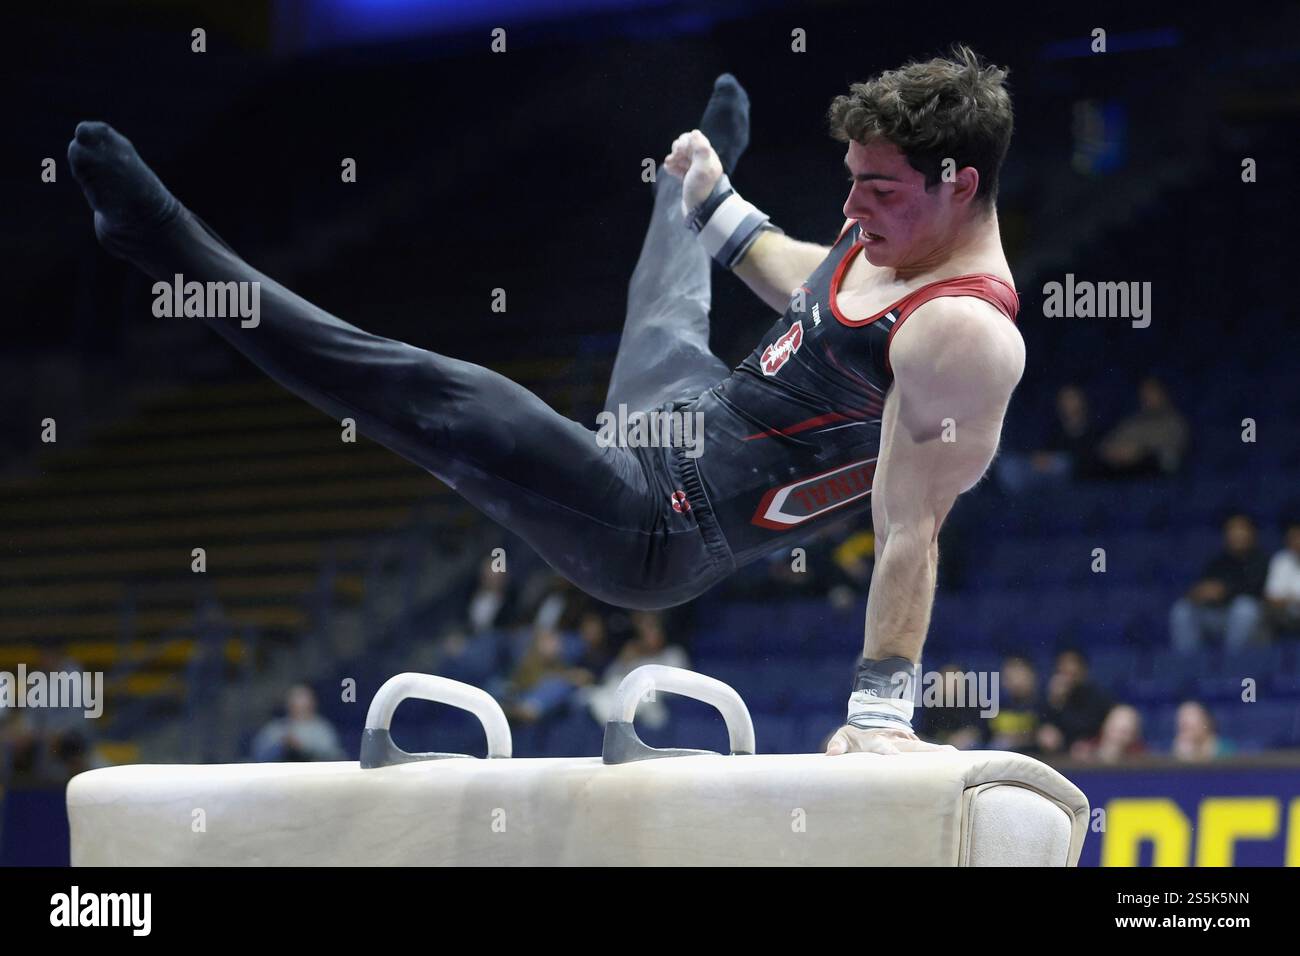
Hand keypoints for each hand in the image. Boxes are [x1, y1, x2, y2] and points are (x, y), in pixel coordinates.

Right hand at [664, 129, 724, 214]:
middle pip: (687, 146)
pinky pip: (678, 167)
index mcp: (708, 157)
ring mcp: (694, 170)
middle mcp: (702, 161)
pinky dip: (672, 166)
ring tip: (669, 164)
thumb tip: (695, 132)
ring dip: (673, 158)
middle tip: (674, 157)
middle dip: (677, 149)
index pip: (695, 139)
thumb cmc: (701, 189)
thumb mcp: (702, 169)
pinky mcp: (688, 178)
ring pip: (681, 156)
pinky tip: (669, 170)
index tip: (678, 150)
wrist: (699, 211)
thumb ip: (700, 149)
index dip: (684, 141)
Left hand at [825, 725, 955, 754]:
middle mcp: (894, 740)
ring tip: (956, 757)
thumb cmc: (856, 735)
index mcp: (874, 739)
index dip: (885, 749)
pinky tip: (959, 760)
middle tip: (943, 755)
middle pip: (911, 747)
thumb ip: (837, 744)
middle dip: (926, 751)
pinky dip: (943, 757)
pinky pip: (929, 754)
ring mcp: (906, 743)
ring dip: (939, 753)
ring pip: (924, 749)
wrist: (872, 718)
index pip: (880, 744)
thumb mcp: (843, 736)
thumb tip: (830, 754)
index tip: (893, 755)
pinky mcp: (914, 747)